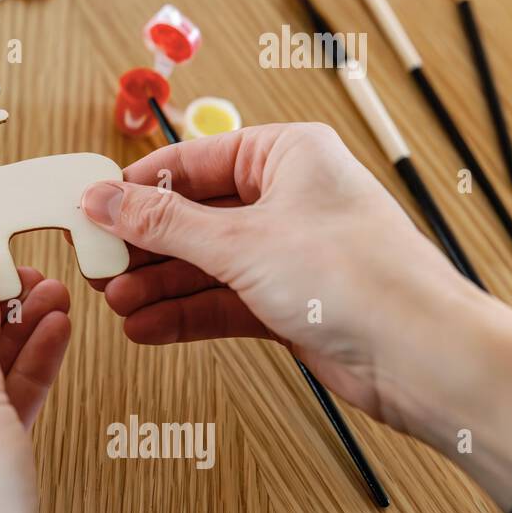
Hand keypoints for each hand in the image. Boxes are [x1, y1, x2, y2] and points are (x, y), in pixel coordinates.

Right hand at [82, 122, 511, 510]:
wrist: (420, 357)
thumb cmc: (360, 278)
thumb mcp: (239, 240)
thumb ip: (162, 222)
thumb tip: (102, 198)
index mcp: (286, 155)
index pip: (190, 162)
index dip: (136, 188)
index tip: (90, 209)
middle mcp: (287, 198)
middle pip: (191, 216)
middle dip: (142, 247)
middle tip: (97, 264)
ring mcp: (286, 252)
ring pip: (201, 263)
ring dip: (157, 285)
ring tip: (116, 302)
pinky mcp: (286, 300)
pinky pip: (219, 300)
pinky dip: (182, 314)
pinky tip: (147, 326)